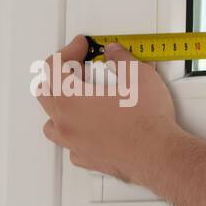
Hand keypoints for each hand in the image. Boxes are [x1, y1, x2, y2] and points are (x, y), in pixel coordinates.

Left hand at [34, 35, 181, 185]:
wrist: (159, 154)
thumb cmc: (147, 122)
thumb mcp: (138, 75)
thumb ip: (121, 58)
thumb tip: (115, 52)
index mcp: (71, 98)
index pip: (54, 67)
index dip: (68, 51)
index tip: (81, 46)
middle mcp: (66, 122)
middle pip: (46, 92)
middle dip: (61, 75)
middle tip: (81, 68)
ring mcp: (75, 143)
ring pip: (51, 123)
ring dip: (61, 107)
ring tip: (77, 100)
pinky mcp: (88, 158)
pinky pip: (70, 145)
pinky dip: (76, 134)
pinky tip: (89, 128)